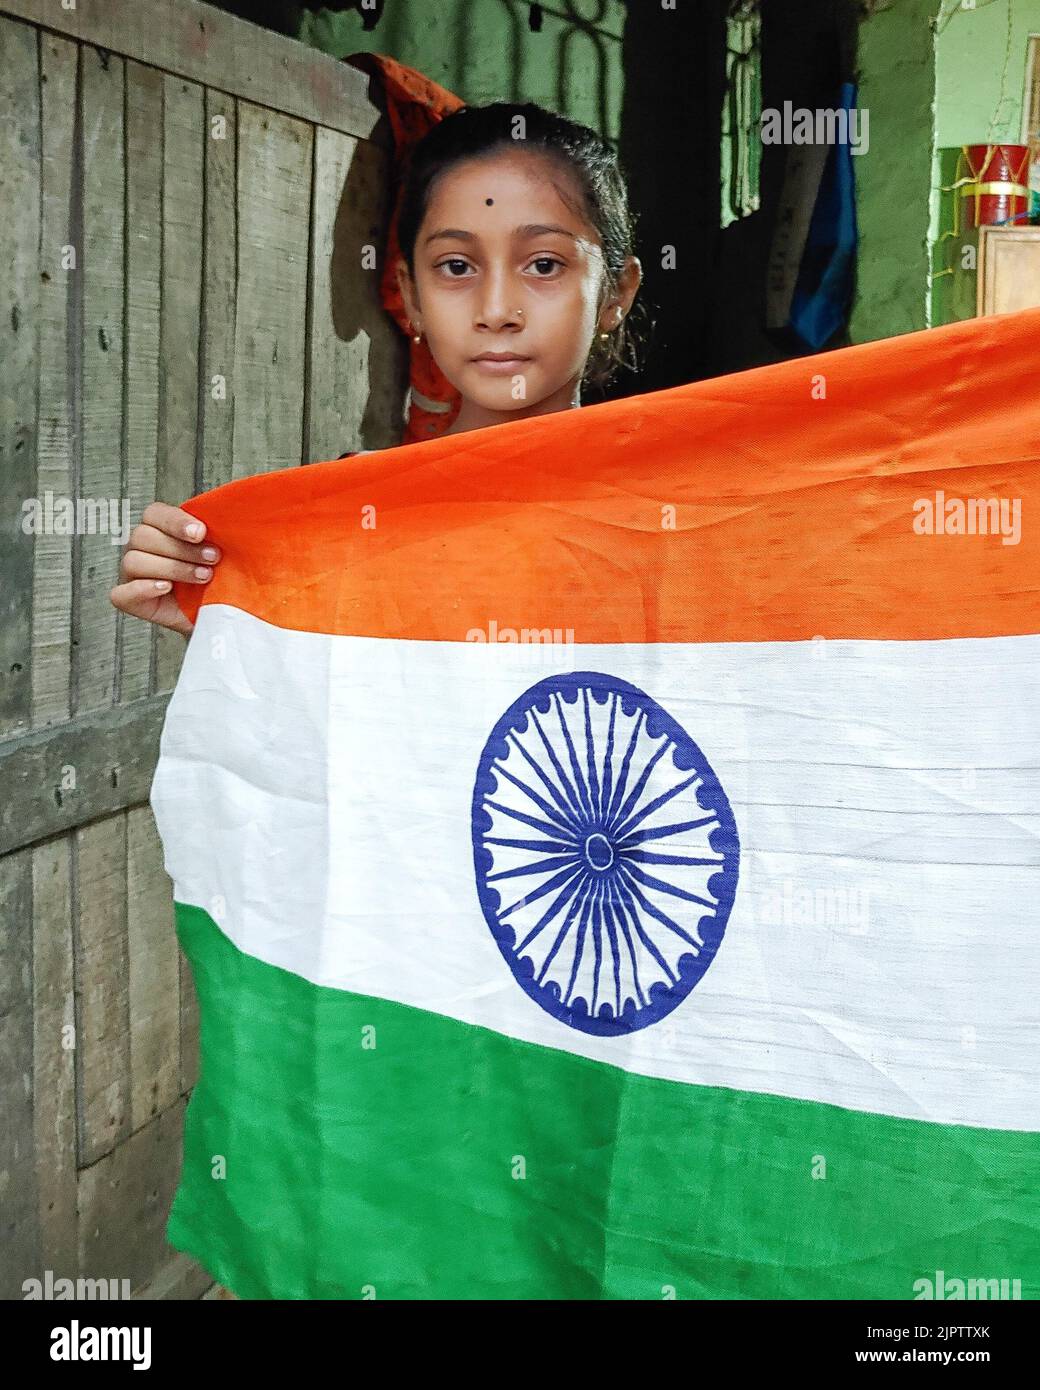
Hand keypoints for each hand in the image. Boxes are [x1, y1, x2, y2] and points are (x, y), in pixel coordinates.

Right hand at [110, 502, 220, 637]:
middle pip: (143, 536)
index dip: (176, 522)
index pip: (155, 513)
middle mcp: (141, 547)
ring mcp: (131, 573)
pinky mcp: (130, 600)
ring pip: (134, 561)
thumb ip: (219, 533)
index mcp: (158, 527)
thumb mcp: (223, 551)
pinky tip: (168, 588)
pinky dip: (144, 588)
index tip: (201, 532)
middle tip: (212, 558)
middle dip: (182, 549)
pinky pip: (122, 593)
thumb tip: (230, 515)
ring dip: (172, 568)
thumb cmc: (219, 578)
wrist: (219, 612)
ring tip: (203, 576)